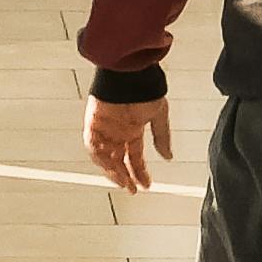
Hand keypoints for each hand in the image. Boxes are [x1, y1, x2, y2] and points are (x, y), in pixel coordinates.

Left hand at [85, 83, 164, 197]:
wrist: (131, 71)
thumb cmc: (144, 87)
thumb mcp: (158, 115)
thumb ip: (162, 136)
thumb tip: (168, 156)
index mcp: (132, 129)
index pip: (134, 156)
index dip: (140, 172)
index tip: (146, 184)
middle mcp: (118, 131)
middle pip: (119, 160)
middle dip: (125, 176)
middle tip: (132, 189)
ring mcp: (105, 127)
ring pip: (105, 156)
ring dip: (113, 171)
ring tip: (124, 182)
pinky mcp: (93, 122)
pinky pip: (93, 145)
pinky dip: (101, 157)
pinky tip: (112, 166)